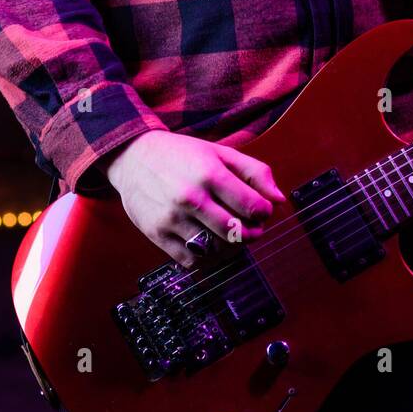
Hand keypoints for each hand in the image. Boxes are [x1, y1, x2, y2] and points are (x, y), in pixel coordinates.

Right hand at [102, 130, 286, 268]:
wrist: (133, 157)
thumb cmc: (182, 154)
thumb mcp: (220, 152)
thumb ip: (254, 172)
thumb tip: (279, 199)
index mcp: (209, 173)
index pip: (252, 206)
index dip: (264, 212)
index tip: (262, 211)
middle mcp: (190, 197)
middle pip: (236, 232)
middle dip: (252, 234)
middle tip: (252, 228)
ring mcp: (172, 218)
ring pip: (215, 249)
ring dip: (231, 248)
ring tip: (233, 236)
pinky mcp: (157, 234)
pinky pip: (191, 260)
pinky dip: (207, 258)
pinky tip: (210, 243)